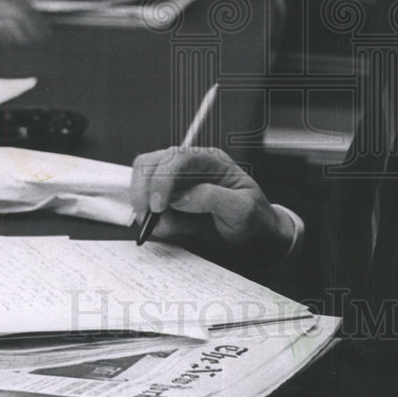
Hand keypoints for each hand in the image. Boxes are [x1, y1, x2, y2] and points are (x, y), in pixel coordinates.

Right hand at [130, 147, 293, 263]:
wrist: (255, 238)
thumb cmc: (253, 220)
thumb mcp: (243, 209)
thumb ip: (213, 198)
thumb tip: (180, 196)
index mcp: (211, 161)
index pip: (178, 158)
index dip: (162, 179)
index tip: (159, 206)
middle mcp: (190, 167)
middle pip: (151, 163)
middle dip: (145, 192)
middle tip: (151, 219)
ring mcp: (177, 183)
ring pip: (142, 183)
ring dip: (147, 209)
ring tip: (175, 228)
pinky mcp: (169, 201)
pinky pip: (146, 205)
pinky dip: (152, 220)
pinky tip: (176, 229)